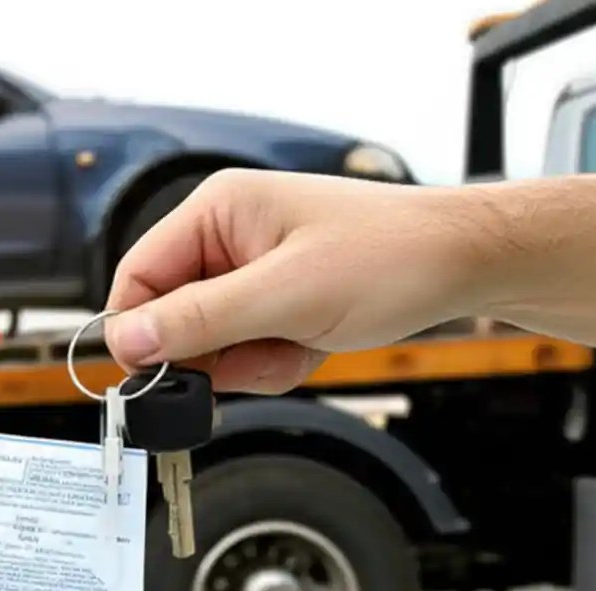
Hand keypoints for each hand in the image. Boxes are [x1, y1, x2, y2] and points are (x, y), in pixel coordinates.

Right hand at [104, 169, 497, 393]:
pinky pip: (248, 348)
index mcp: (217, 210)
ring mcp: (254, 270)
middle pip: (175, 316)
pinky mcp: (278, 299)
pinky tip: (312, 347)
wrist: (468, 265)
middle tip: (258, 355)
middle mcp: (228, 236)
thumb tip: (127, 340)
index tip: (154, 375)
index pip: (139, 275)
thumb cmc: (391, 257)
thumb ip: (199, 319)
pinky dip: (275, 361)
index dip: (140, 330)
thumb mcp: (285, 295)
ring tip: (300, 345)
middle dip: (216, 351)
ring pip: (213, 342)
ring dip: (252, 361)